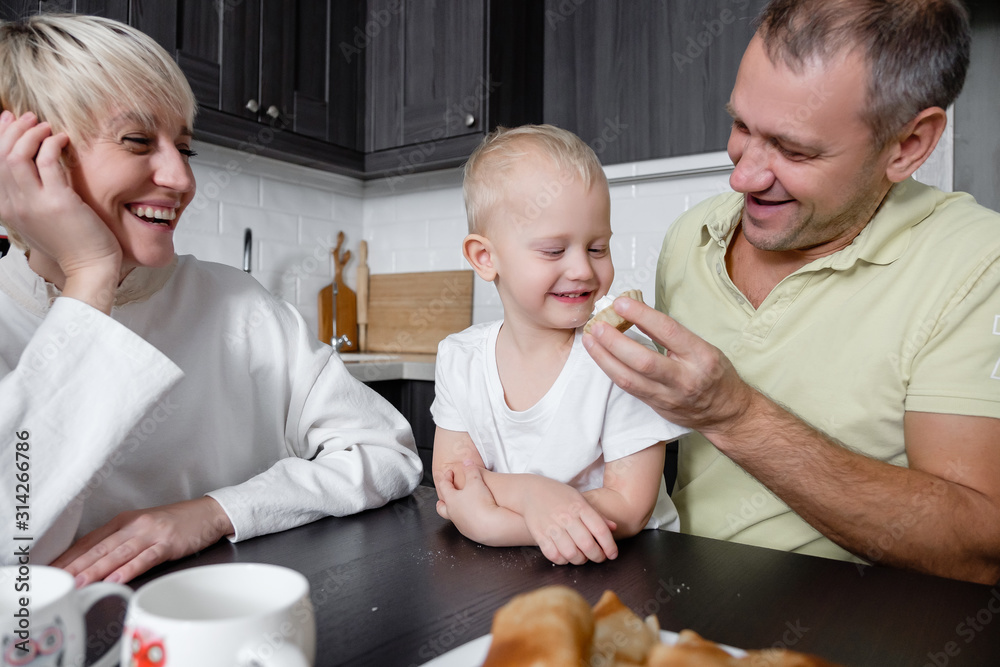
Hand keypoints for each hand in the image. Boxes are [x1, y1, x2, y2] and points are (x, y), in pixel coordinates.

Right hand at [0, 111, 120, 307]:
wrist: (90, 266)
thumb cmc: (72, 241)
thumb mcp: (40, 218)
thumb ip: (30, 194)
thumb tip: (33, 164)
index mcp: (6, 209)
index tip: (9, 120)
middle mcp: (14, 205)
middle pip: (1, 155)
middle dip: (13, 130)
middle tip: (30, 118)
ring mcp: (33, 204)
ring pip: (17, 155)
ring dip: (31, 133)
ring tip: (46, 126)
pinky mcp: (58, 201)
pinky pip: (47, 160)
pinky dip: (52, 143)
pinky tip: (63, 139)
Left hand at [51, 497, 233, 584]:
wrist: (208, 513)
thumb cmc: (175, 523)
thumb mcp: (143, 526)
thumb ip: (119, 541)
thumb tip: (92, 561)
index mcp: (124, 521)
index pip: (89, 540)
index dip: (69, 555)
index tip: (51, 570)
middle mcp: (134, 525)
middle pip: (99, 547)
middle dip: (76, 565)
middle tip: (57, 580)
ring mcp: (151, 533)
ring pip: (118, 553)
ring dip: (96, 569)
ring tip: (78, 582)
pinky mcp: (168, 543)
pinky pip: (146, 558)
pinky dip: (130, 568)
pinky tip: (116, 578)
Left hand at [435, 462, 498, 529]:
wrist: (491, 526)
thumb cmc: (481, 503)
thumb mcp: (476, 481)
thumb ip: (470, 470)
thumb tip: (467, 462)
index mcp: (451, 500)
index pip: (444, 486)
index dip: (446, 477)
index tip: (449, 472)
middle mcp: (453, 513)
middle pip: (441, 506)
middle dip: (441, 499)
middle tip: (443, 495)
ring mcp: (460, 524)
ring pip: (452, 516)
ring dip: (454, 510)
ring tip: (459, 506)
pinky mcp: (470, 532)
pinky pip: (464, 524)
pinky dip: (466, 518)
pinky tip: (473, 516)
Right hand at [515, 475, 618, 564]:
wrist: (531, 491)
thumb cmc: (560, 496)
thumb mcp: (580, 500)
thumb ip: (597, 515)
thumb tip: (614, 528)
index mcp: (580, 507)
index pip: (600, 530)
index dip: (609, 546)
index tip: (612, 554)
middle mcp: (566, 517)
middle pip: (587, 545)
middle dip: (597, 556)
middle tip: (599, 558)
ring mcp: (552, 526)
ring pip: (571, 553)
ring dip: (580, 560)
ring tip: (583, 558)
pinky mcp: (539, 534)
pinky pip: (553, 555)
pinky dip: (562, 560)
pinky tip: (566, 557)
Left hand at [582, 296, 755, 436]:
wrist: (725, 413)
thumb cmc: (715, 375)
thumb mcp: (704, 347)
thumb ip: (673, 334)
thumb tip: (638, 313)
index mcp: (701, 356)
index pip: (668, 332)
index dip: (642, 316)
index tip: (622, 302)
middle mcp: (684, 378)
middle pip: (643, 361)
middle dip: (615, 342)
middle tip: (598, 324)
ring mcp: (668, 396)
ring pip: (629, 378)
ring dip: (604, 357)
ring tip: (590, 338)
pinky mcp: (655, 406)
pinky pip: (627, 387)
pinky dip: (610, 369)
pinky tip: (599, 356)